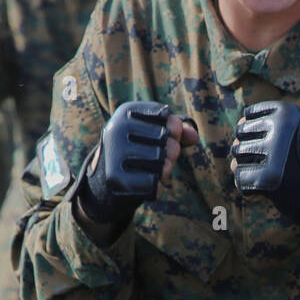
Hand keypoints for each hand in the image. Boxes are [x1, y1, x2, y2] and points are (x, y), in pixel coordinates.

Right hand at [75, 103, 196, 228]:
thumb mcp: (155, 131)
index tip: (162, 135)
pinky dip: (156, 186)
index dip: (175, 133)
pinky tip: (144, 181)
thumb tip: (193, 136)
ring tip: (151, 167)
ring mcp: (116, 154)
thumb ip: (178, 129)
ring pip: (163, 166)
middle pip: (170, 145)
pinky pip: (155, 185)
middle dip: (171, 153)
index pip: (173, 122)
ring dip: (164, 170)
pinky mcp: (117, 179)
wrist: (106, 174)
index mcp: (128, 112)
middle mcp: (118, 130)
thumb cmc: (138, 146)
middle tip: (156, 155)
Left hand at [230, 101, 299, 240]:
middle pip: (240, 136)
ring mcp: (274, 153)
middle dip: (247, 152)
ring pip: (237, 157)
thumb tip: (238, 124)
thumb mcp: (298, 132)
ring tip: (265, 178)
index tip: (271, 146)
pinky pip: (240, 178)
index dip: (254, 134)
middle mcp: (279, 128)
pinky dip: (248, 188)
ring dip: (247, 170)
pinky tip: (262, 192)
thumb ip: (269, 125)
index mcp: (286, 113)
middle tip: (267, 166)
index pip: (247, 116)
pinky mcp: (268, 177)